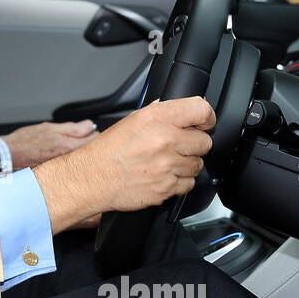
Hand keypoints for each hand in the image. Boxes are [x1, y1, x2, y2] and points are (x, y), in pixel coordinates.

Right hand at [1, 120, 96, 169]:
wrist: (7, 158)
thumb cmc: (24, 143)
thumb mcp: (49, 128)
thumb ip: (73, 128)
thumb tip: (90, 126)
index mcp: (69, 147)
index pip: (96, 141)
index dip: (95, 134)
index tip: (91, 132)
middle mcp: (69, 162)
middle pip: (91, 154)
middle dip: (90, 147)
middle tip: (81, 140)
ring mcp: (64, 171)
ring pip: (81, 162)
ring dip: (81, 156)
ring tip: (67, 151)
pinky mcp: (58, 177)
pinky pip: (71, 170)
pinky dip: (70, 164)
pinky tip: (60, 161)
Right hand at [33, 97, 214, 231]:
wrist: (92, 179)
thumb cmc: (107, 151)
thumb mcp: (131, 121)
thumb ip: (158, 114)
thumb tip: (177, 111)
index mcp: (156, 118)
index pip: (201, 110)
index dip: (206, 117)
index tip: (204, 122)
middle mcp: (165, 140)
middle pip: (205, 142)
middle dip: (194, 144)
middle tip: (177, 146)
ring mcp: (168, 166)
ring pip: (198, 165)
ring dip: (186, 164)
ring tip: (165, 163)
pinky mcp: (167, 187)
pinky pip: (188, 184)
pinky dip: (179, 181)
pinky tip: (163, 176)